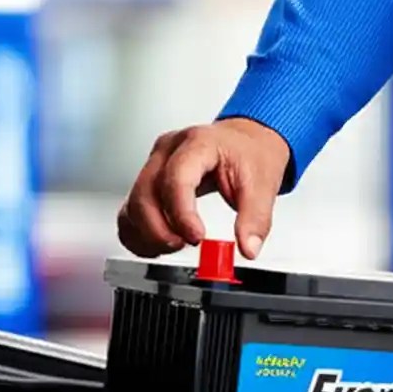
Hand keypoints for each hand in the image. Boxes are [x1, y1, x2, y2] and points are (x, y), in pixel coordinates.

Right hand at [117, 118, 290, 259]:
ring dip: (148, 234)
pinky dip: (138, 234)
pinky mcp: (148, 181)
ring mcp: (154, 165)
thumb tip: (248, 248)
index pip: (176, 178)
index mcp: (198, 143)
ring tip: (175, 245)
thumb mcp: (263, 184)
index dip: (181, 213)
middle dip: (161, 230)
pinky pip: (129, 212)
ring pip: (133, 205)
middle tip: (185, 245)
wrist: (245, 143)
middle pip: (145, 193)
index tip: (196, 237)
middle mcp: (169, 151)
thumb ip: (255, 219)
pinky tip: (157, 245)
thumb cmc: (249, 154)